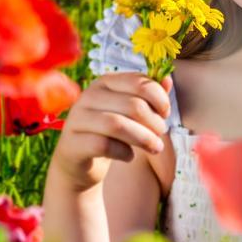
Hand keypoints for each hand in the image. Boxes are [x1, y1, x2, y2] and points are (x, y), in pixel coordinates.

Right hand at [51, 72, 172, 193]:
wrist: (78, 161)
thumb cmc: (109, 132)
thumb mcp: (129, 111)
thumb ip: (148, 95)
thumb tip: (168, 80)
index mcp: (104, 82)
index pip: (138, 82)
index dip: (159, 98)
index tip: (165, 113)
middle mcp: (89, 96)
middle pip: (132, 105)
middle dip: (154, 122)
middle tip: (161, 134)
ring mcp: (78, 119)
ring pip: (117, 125)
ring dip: (143, 138)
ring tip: (155, 147)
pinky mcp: (73, 143)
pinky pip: (104, 145)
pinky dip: (123, 152)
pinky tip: (129, 156)